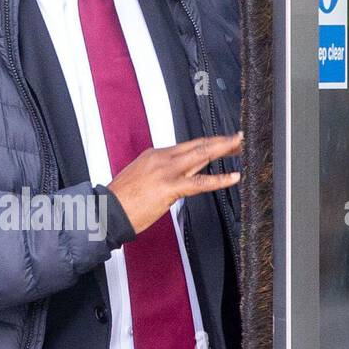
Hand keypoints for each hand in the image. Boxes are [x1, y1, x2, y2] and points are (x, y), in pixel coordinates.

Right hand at [107, 132, 241, 236]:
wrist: (108, 211)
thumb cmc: (122, 200)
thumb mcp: (141, 177)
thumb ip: (160, 173)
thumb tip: (176, 176)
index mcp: (155, 155)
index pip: (188, 145)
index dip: (207, 142)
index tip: (221, 141)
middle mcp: (162, 158)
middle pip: (198, 145)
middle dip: (221, 141)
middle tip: (239, 137)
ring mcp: (166, 171)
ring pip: (201, 156)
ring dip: (224, 149)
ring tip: (240, 147)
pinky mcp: (170, 187)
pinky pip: (200, 182)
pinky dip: (220, 179)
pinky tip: (233, 177)